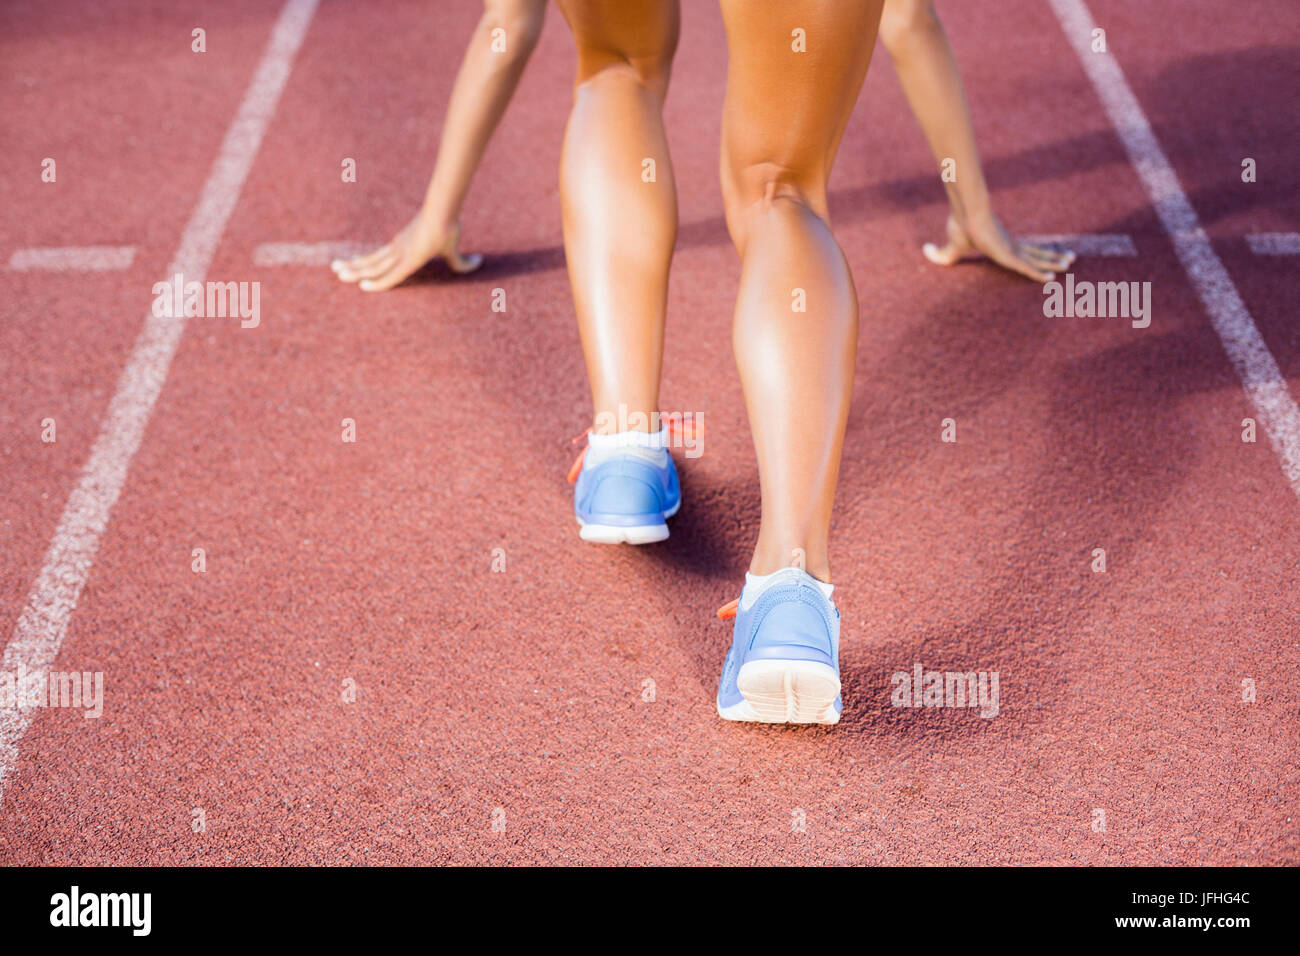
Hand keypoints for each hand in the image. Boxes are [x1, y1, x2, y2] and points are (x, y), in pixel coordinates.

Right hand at [331, 212, 482, 290]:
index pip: (391, 274)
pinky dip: (367, 259)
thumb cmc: (448, 231)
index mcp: (411, 259)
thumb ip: (464, 262)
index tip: (363, 287)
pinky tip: (357, 263)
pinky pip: (379, 252)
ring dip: (354, 264)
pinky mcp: (398, 240)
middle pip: (374, 265)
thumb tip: (478, 263)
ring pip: (371, 258)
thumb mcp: (455, 250)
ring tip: (336, 267)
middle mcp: (400, 253)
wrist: (440, 209)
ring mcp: (397, 246)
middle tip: (338, 275)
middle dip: (355, 271)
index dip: (378, 283)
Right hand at [922, 211, 1074, 282]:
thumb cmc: (960, 224)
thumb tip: (926, 251)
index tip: (1048, 258)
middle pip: (1037, 253)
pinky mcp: (1008, 254)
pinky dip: (1038, 273)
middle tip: (1069, 260)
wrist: (967, 213)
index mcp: (1002, 243)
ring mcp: (1011, 249)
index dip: (1036, 255)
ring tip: (1071, 263)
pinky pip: (1026, 267)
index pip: (1023, 250)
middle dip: (1053, 257)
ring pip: (1038, 258)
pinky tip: (1051, 279)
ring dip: (1054, 262)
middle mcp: (1011, 245)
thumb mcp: (951, 246)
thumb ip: (941, 254)